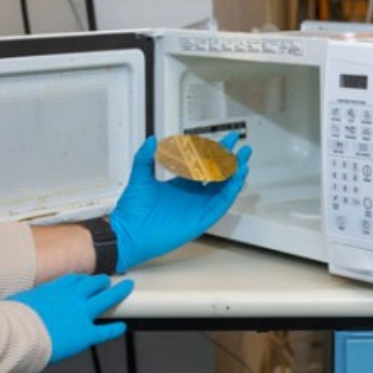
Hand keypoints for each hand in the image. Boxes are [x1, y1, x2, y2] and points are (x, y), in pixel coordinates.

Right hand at [7, 274, 134, 364]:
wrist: (20, 333)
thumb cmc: (15, 320)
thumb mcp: (20, 302)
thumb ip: (27, 302)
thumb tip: (18, 307)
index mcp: (55, 288)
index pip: (74, 279)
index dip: (83, 279)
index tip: (85, 279)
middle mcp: (72, 297)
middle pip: (93, 283)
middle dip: (101, 281)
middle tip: (106, 281)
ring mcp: (82, 314)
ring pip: (106, 298)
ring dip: (118, 292)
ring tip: (125, 288)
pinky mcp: (85, 333)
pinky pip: (105, 331)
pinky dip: (115, 329)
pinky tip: (122, 327)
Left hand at [109, 132, 251, 271]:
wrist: (128, 232)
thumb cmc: (131, 211)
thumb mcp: (140, 176)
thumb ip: (145, 157)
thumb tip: (151, 140)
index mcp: (180, 185)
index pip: (203, 166)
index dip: (214, 153)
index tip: (224, 140)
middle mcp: (191, 196)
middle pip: (218, 176)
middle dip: (231, 161)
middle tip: (242, 148)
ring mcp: (197, 207)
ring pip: (223, 189)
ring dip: (235, 175)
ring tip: (244, 160)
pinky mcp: (201, 219)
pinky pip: (221, 204)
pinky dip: (231, 191)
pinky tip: (238, 178)